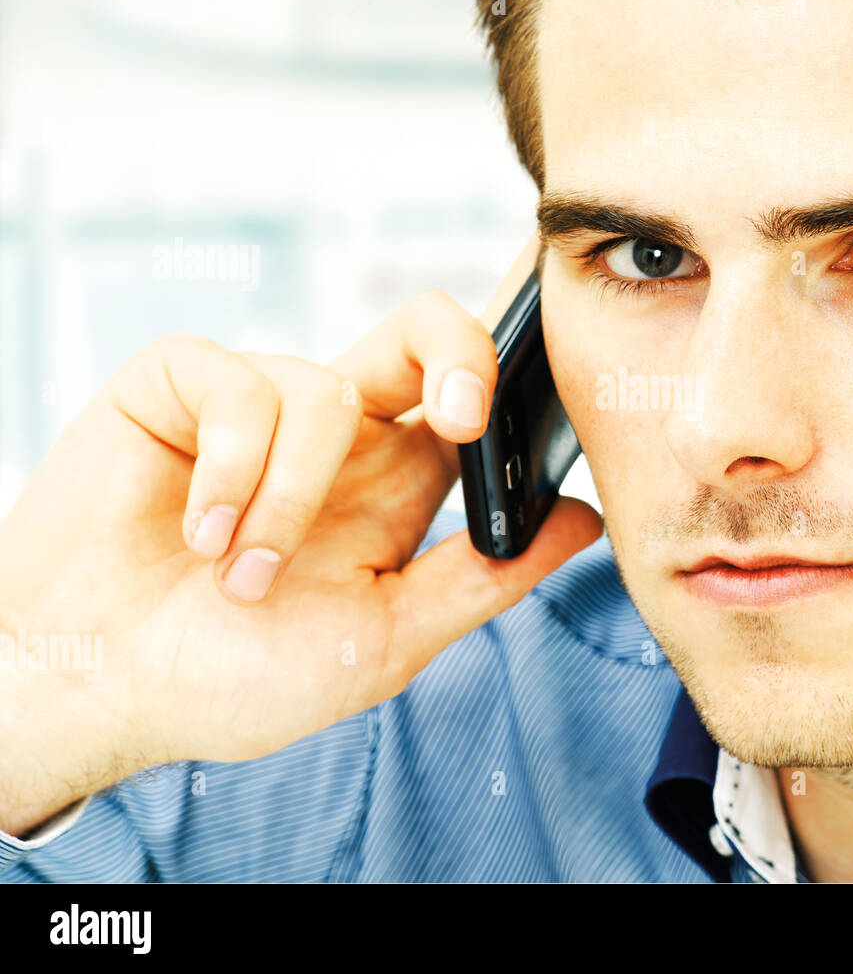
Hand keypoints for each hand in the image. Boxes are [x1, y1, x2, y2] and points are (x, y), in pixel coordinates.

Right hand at [0, 231, 602, 834]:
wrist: (97, 688)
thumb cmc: (234, 674)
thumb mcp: (382, 638)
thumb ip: (481, 578)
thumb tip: (585, 523)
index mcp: (394, 484)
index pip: (473, 402)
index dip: (514, 385)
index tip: (540, 410)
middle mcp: (337, 432)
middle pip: (423, 333)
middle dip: (458, 352)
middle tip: (461, 419)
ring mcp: (258, 403)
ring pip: (325, 388)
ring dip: (290, 500)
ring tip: (245, 577)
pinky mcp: (180, 386)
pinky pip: (237, 384)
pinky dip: (229, 472)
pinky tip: (198, 535)